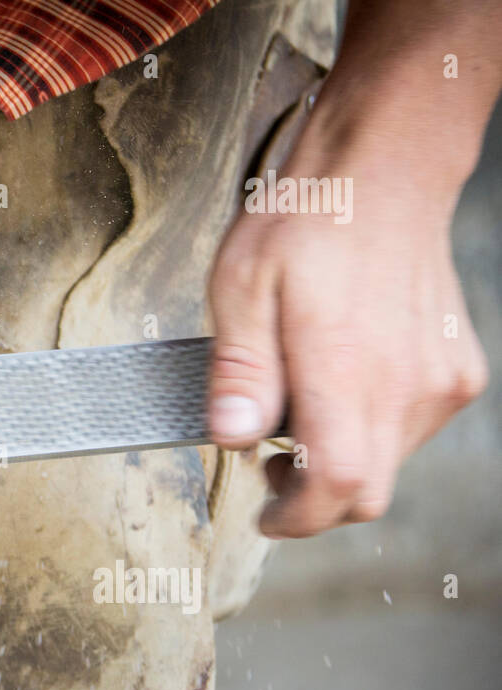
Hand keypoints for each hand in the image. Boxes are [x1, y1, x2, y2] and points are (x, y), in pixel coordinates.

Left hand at [206, 121, 487, 537]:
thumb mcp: (241, 287)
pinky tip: (340, 383)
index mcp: (348, 366)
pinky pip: (411, 429)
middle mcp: (406, 383)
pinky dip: (370, 429)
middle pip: (367, 492)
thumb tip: (232, 437)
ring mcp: (440, 380)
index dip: (297, 518)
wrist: (384, 172)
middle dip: (314, 499)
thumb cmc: (306, 220)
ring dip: (342, 459)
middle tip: (269, 465)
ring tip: (299, 404)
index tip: (264, 516)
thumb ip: (239, 371)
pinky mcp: (457, 370)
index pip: (339, 484)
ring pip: (389, 463)